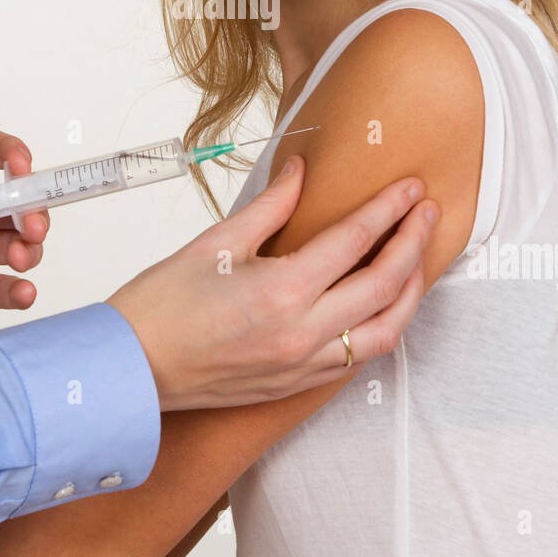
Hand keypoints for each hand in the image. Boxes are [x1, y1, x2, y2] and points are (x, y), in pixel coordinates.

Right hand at [107, 155, 437, 409]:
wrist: (129, 371)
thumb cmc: (161, 306)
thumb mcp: (215, 242)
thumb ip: (271, 205)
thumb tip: (302, 169)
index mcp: (281, 291)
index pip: (355, 240)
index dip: (388, 209)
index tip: (409, 186)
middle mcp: (301, 334)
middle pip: (384, 285)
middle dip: (414, 243)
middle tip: (427, 211)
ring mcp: (302, 366)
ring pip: (384, 332)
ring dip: (409, 293)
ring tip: (417, 259)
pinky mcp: (295, 386)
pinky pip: (356, 358)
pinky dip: (380, 328)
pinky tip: (381, 304)